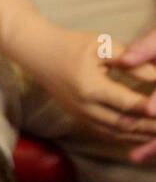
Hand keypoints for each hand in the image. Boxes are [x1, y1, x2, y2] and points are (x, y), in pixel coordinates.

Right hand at [25, 27, 155, 148]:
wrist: (36, 52)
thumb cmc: (69, 44)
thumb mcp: (101, 46)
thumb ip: (131, 62)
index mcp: (90, 87)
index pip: (129, 104)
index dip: (152, 110)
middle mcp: (85, 107)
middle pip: (126, 124)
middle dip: (151, 128)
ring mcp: (80, 114)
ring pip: (117, 133)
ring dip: (141, 136)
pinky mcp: (78, 117)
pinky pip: (106, 133)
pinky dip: (126, 136)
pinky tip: (141, 134)